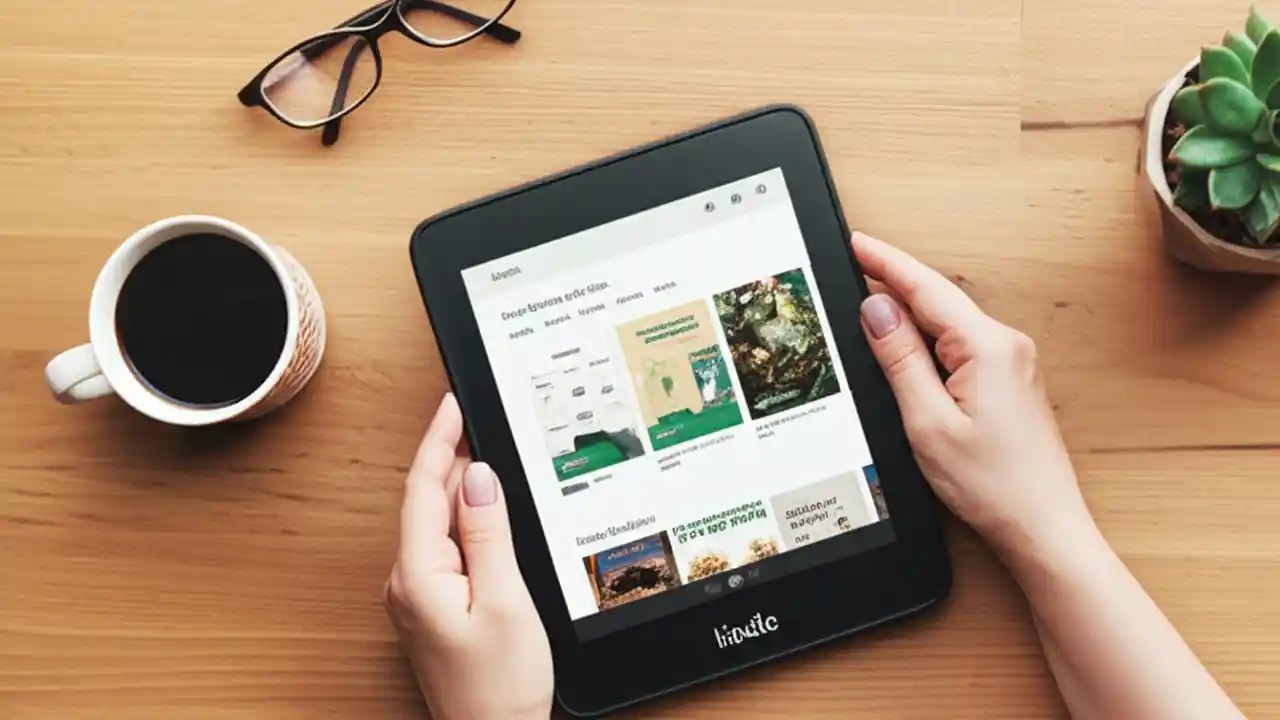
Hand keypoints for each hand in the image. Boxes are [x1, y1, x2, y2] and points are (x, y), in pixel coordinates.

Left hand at [384, 393, 552, 719]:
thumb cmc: (499, 686)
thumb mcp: (504, 598)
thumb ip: (488, 533)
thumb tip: (478, 476)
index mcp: (417, 575)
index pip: (421, 489)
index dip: (438, 441)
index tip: (451, 404)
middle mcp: (408, 582)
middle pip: (427, 503)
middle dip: (453, 459)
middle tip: (482, 421)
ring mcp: (418, 596)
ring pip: (438, 525)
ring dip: (462, 492)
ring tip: (492, 460)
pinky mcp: (434, 607)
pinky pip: (446, 549)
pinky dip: (467, 524)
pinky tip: (489, 517)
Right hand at [852, 232, 1092, 558]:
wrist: (1042, 527)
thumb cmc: (993, 485)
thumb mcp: (928, 421)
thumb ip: (900, 359)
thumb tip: (876, 309)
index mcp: (987, 347)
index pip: (925, 288)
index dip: (885, 262)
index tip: (854, 242)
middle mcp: (1005, 346)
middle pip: (937, 301)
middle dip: (893, 282)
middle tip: (849, 268)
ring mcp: (1011, 363)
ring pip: (948, 325)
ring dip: (908, 316)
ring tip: (866, 310)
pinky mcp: (1008, 383)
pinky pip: (960, 347)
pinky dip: (927, 342)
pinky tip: (904, 350)